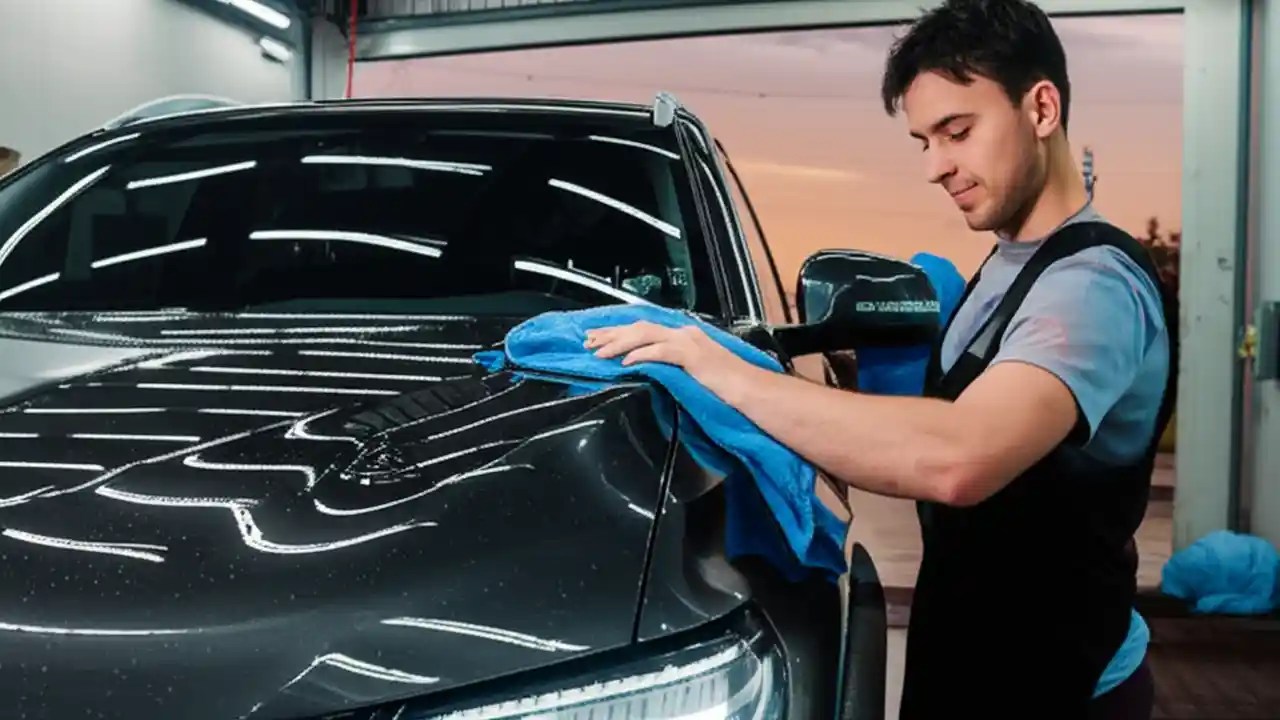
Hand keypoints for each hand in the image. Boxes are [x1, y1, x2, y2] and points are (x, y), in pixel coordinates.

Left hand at [583, 321, 755, 396]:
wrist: (750, 390)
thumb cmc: (725, 386)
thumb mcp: (693, 372)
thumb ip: (672, 366)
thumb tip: (646, 370)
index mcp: (684, 335)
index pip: (645, 328)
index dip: (618, 332)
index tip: (597, 338)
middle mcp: (684, 333)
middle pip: (640, 327)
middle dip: (611, 334)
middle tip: (588, 342)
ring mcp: (689, 342)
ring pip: (646, 335)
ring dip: (619, 343)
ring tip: (599, 352)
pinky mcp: (693, 356)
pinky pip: (661, 351)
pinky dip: (642, 355)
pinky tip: (626, 362)